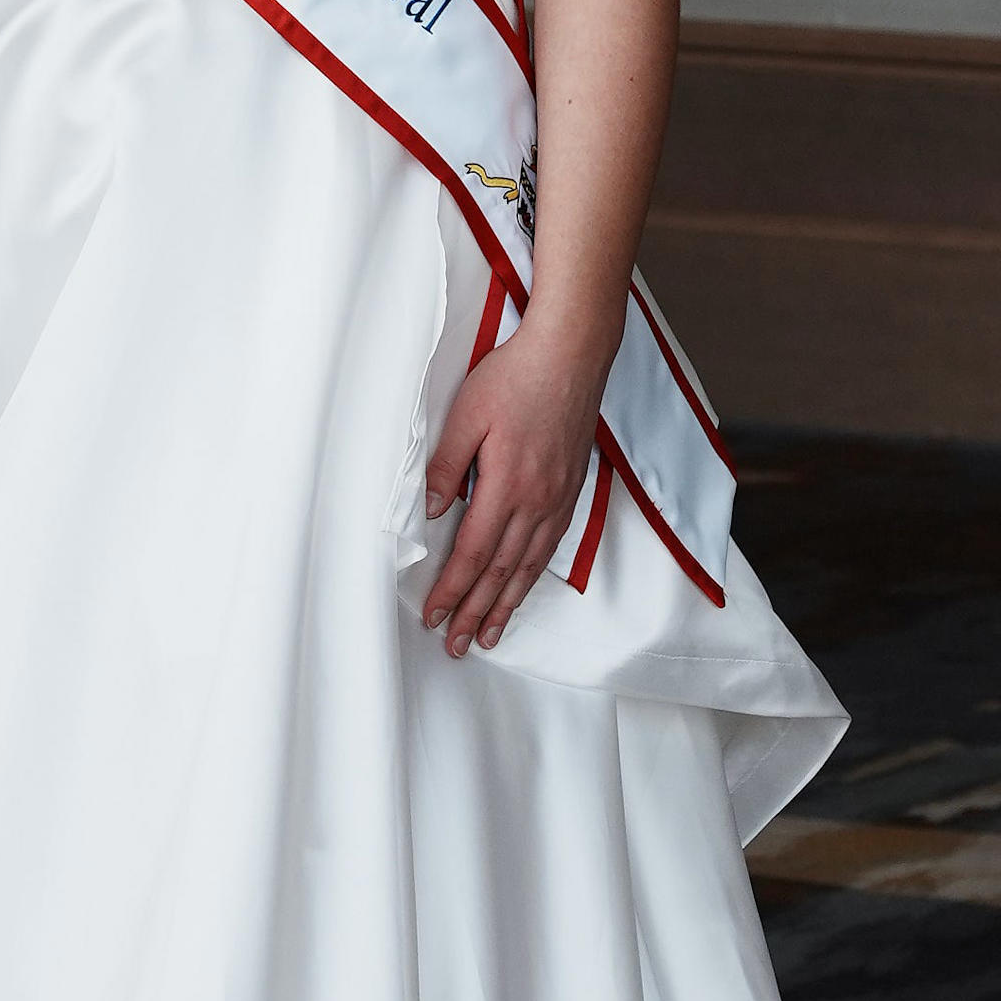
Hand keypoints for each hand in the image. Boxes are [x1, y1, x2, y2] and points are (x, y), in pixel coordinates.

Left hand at [419, 314, 606, 654]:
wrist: (571, 354)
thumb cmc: (515, 378)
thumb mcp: (466, 416)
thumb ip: (446, 467)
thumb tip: (430, 512)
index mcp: (507, 486)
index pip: (472, 554)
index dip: (452, 591)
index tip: (435, 617)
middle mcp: (537, 502)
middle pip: (501, 573)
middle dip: (476, 613)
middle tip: (458, 646)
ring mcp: (558, 499)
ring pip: (528, 567)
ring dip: (506, 605)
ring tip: (491, 635)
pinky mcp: (571, 490)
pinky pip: (550, 547)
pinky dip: (533, 576)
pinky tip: (522, 588)